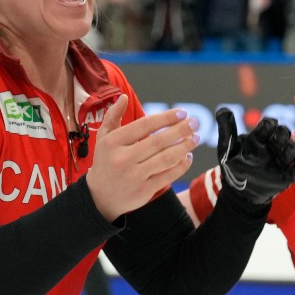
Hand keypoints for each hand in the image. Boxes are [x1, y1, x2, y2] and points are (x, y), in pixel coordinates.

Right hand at [86, 96, 198, 221]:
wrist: (99, 197)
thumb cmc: (105, 161)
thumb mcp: (103, 138)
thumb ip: (112, 116)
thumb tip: (123, 97)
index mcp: (113, 142)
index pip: (144, 125)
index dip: (166, 118)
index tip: (182, 112)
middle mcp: (123, 158)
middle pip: (158, 141)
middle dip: (181, 130)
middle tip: (195, 123)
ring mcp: (134, 176)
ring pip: (166, 159)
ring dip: (185, 147)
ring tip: (196, 138)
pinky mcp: (144, 190)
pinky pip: (168, 176)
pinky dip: (181, 166)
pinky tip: (188, 156)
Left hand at [216, 107, 294, 207]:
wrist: (240, 195)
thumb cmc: (234, 169)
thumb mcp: (227, 150)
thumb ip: (226, 130)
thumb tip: (223, 109)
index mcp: (259, 138)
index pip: (269, 124)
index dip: (269, 125)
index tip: (265, 130)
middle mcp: (272, 147)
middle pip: (284, 132)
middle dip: (282, 135)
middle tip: (274, 144)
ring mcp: (281, 160)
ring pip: (294, 148)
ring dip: (290, 149)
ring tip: (280, 158)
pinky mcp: (288, 175)